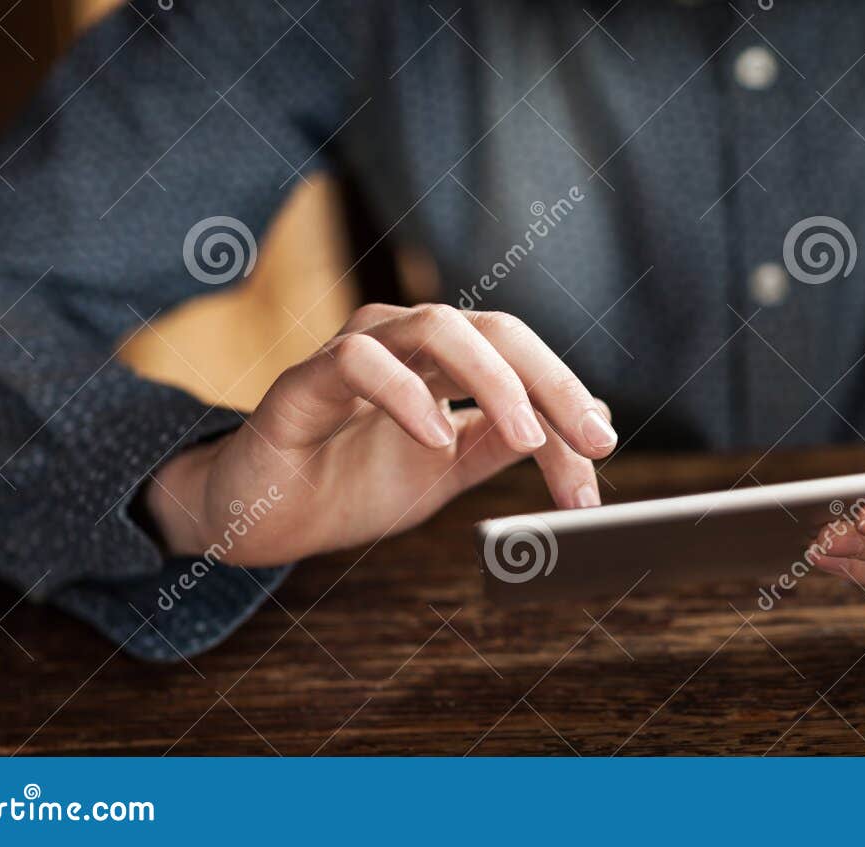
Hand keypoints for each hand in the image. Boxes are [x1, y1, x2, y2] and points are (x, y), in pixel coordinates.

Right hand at [141, 303, 616, 564]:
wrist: (262, 519)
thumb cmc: (349, 485)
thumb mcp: (445, 474)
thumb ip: (502, 444)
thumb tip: (593, 422)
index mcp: (442, 362)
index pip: (520, 359)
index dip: (567, 401)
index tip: (602, 455)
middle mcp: (403, 342)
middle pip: (494, 330)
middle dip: (551, 384)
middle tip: (591, 443)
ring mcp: (353, 353)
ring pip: (436, 327)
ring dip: (495, 382)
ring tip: (527, 440)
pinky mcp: (301, 382)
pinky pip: (358, 361)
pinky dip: (406, 395)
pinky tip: (435, 439)